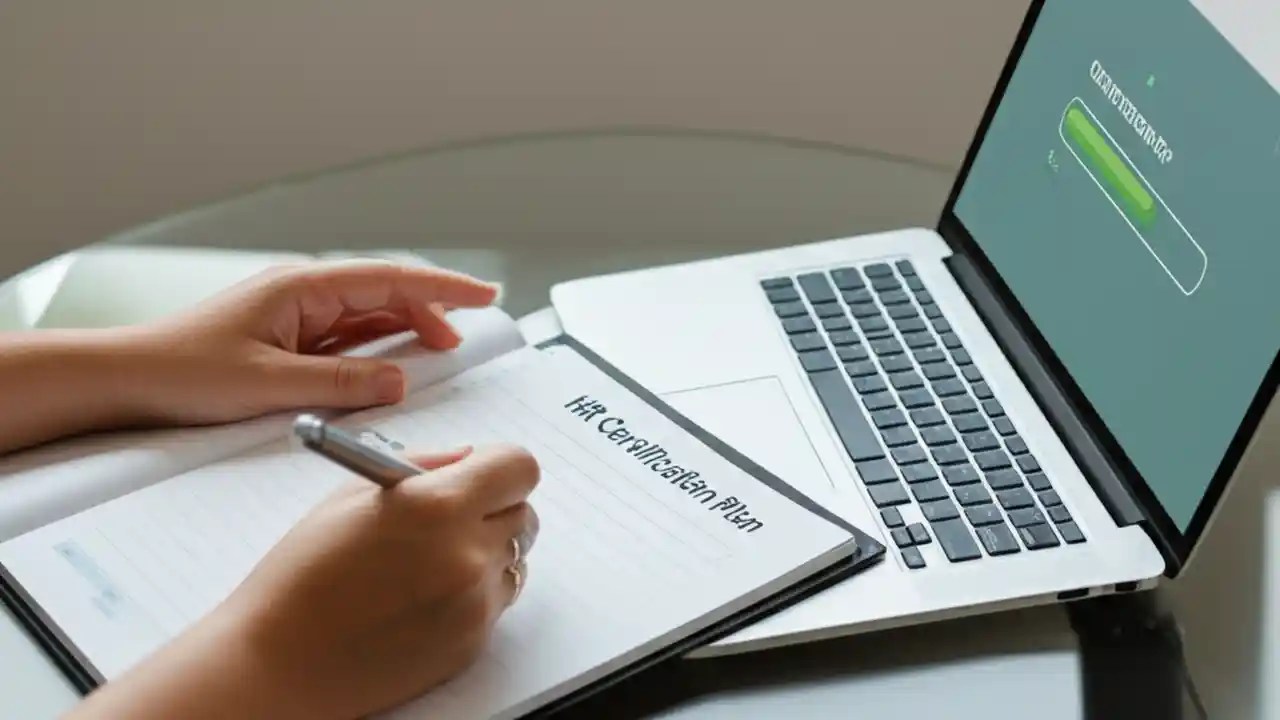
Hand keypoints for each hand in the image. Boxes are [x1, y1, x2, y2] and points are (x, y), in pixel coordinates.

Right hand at [66, 444, 540, 719]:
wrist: (279, 661)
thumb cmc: (302, 575)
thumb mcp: (353, 494)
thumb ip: (423, 466)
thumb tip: (467, 458)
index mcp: (437, 506)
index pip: (519, 467)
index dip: (499, 466)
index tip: (482, 471)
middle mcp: (466, 554)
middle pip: (525, 512)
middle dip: (495, 507)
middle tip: (452, 515)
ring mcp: (474, 603)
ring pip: (515, 559)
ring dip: (487, 552)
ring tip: (429, 561)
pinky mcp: (472, 642)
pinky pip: (497, 600)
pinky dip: (474, 593)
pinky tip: (423, 596)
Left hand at [122, 260, 498, 425]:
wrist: (127, 380)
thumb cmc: (182, 372)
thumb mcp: (269, 384)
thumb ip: (341, 383)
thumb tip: (399, 379)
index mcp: (302, 286)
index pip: (390, 278)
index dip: (443, 286)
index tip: (484, 293)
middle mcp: (303, 294)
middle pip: (386, 293)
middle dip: (431, 310)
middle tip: (466, 337)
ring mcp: (297, 316)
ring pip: (369, 316)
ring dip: (406, 329)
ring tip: (440, 350)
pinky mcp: (289, 340)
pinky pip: (348, 339)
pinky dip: (378, 349)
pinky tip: (394, 364)